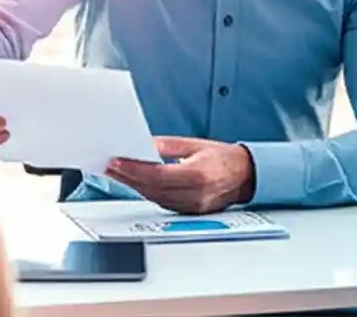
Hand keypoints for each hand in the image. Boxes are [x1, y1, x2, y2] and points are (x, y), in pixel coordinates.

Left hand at [105, 136, 256, 214]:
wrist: (247, 176)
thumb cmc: (225, 158)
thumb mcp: (197, 145)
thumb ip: (169, 146)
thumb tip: (145, 145)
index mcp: (198, 175)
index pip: (158, 175)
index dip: (134, 170)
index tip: (116, 162)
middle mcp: (195, 194)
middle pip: (153, 188)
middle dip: (128, 177)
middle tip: (110, 167)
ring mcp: (192, 206)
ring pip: (155, 198)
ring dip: (134, 186)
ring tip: (118, 174)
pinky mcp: (190, 212)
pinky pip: (162, 203)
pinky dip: (147, 193)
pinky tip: (136, 184)